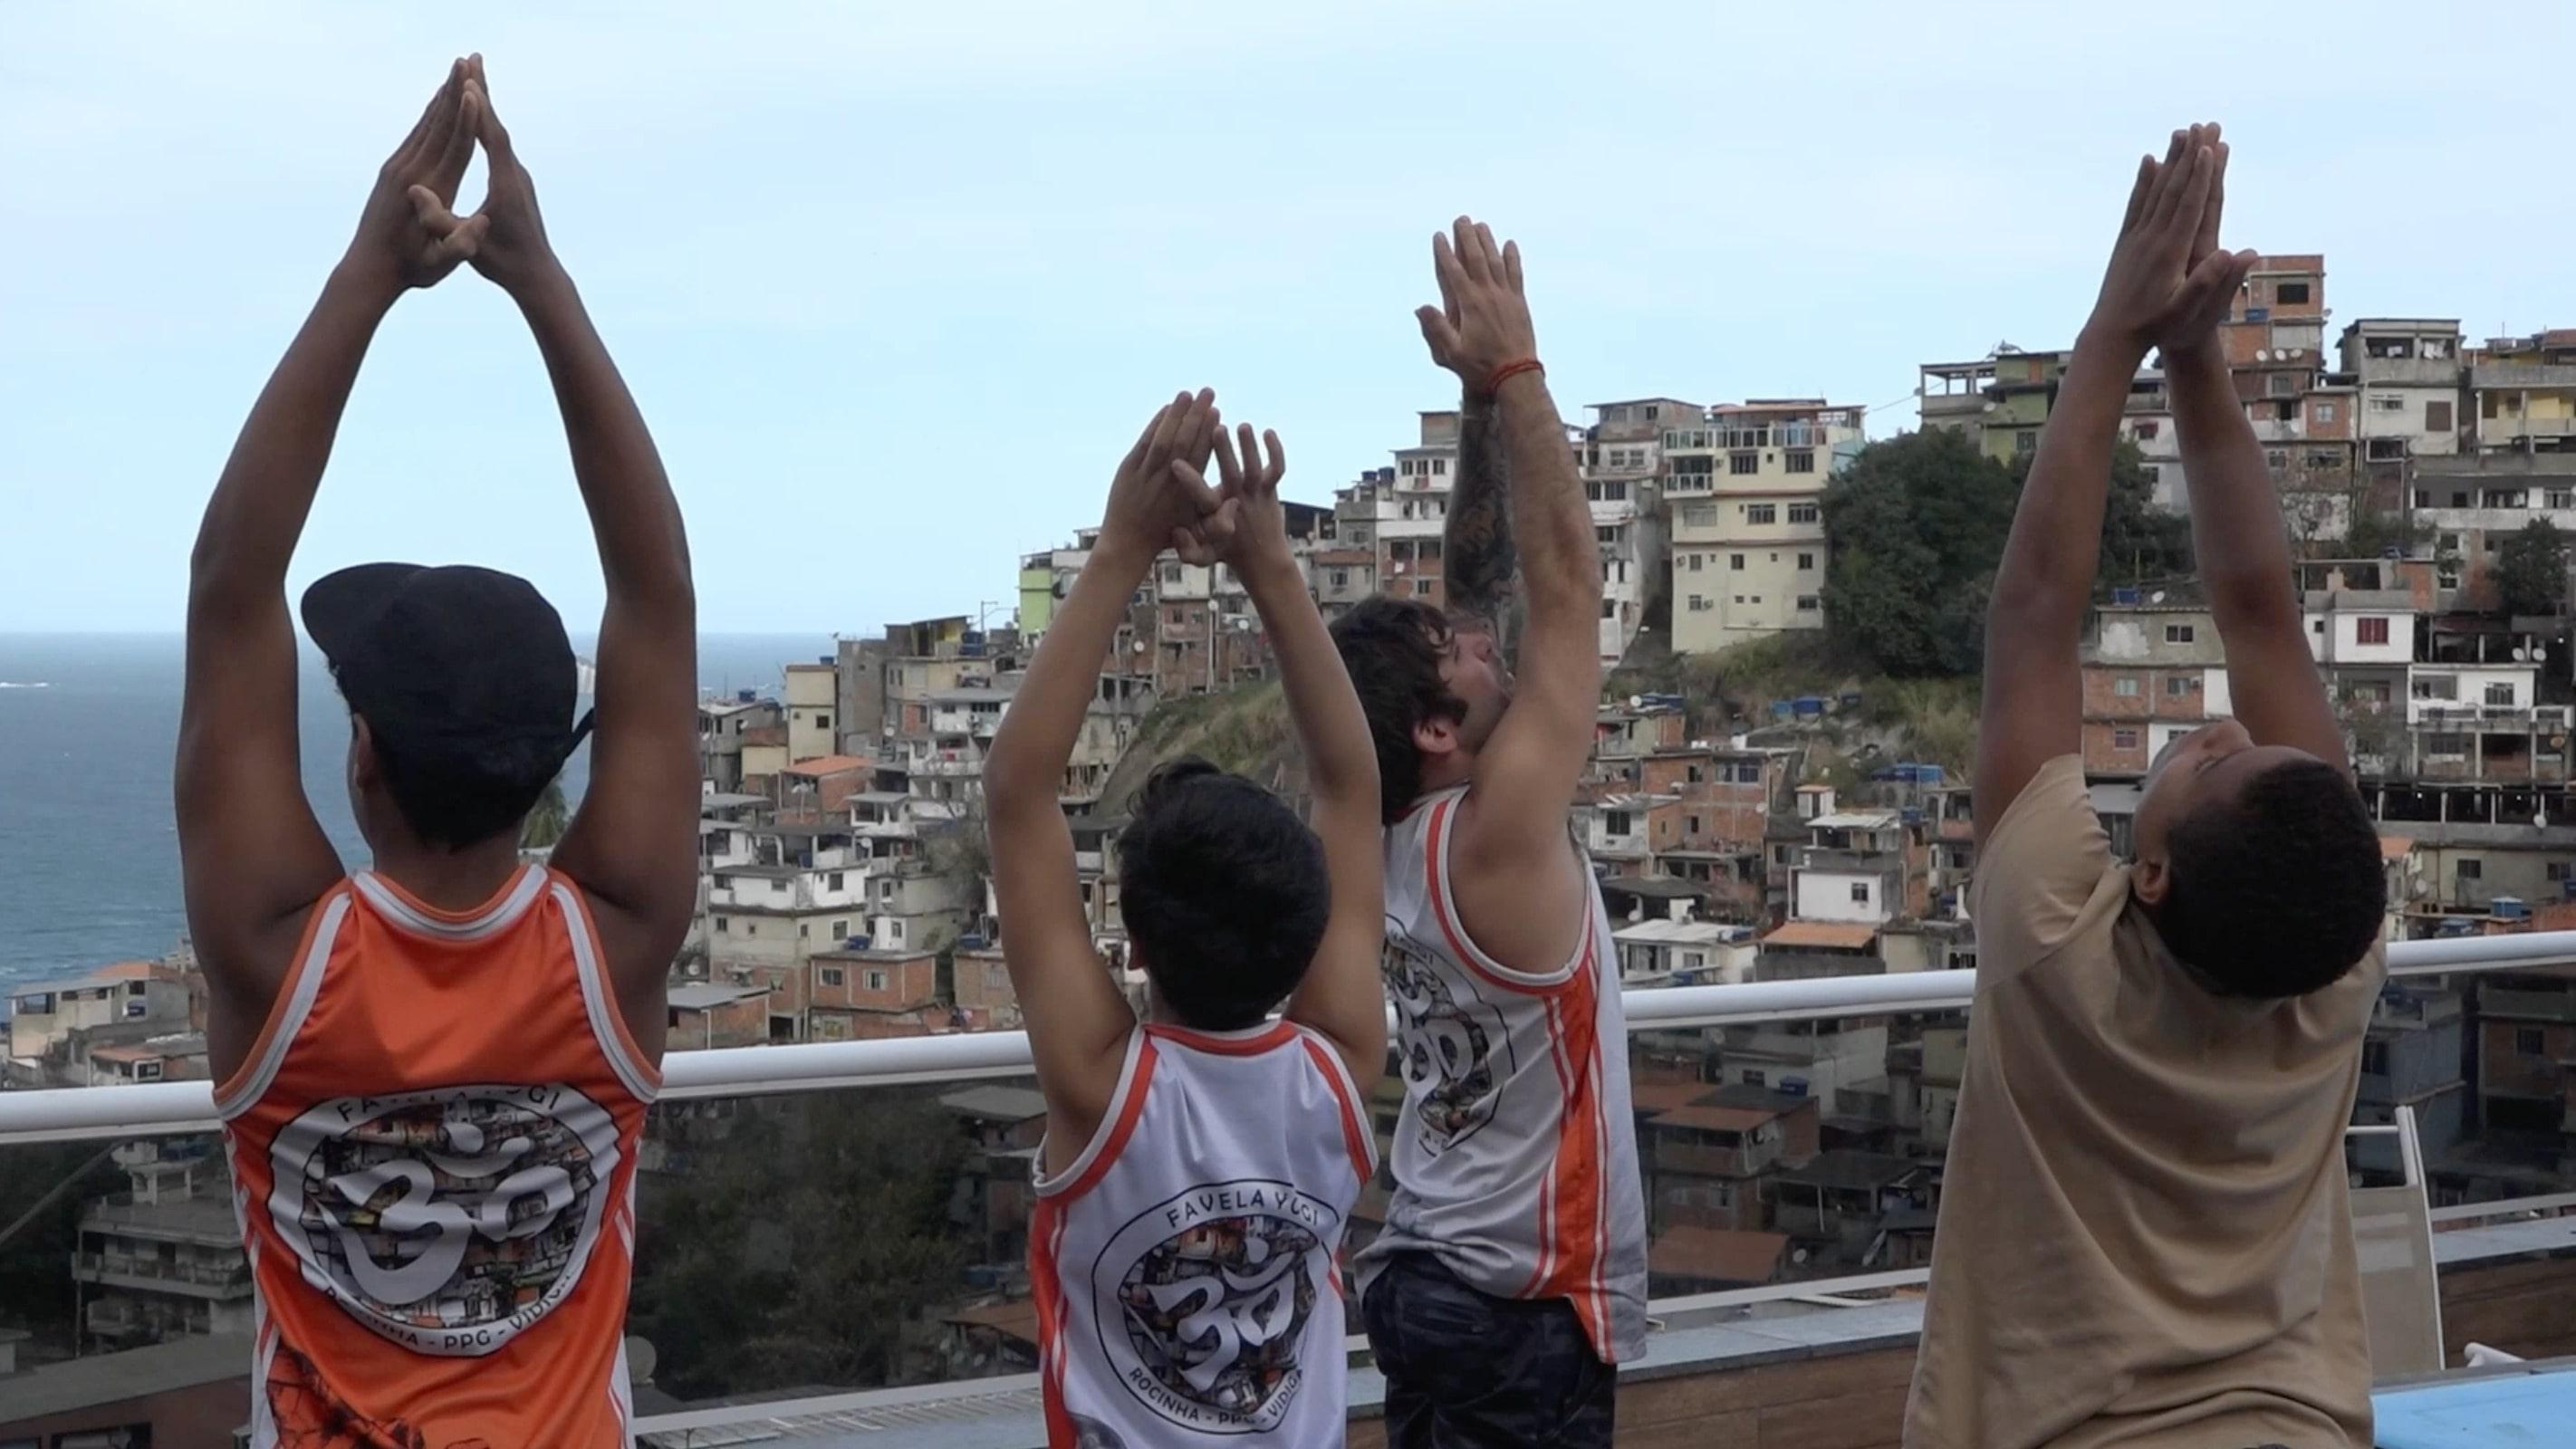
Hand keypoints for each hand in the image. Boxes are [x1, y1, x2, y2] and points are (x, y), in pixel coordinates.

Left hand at [344, 60, 485, 296]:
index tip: (475, 91)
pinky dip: (430, 115)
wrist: (370, 269)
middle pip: (437, 124)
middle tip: (464, 62)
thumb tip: (480, 224)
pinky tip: (437, 103)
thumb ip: (460, 245)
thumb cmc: (412, 269)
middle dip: (453, 92)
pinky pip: (416, 134)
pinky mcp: (392, 170)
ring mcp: (398, 168)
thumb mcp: (440, 264)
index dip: (466, 119)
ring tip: (455, 71)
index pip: (453, 148)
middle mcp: (411, 171)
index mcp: (429, 190)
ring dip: (442, 96)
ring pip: (425, 124)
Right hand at [459, 56, 561, 295]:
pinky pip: (498, 143)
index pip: (493, 140)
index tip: (467, 83)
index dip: (480, 112)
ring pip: (499, 131)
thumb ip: (440, 220)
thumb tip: (416, 193)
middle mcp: (516, 174)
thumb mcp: (466, 246)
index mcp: (506, 185)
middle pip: (498, 125)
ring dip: (484, 103)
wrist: (536, 276)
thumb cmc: (501, 265)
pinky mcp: (515, 181)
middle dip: (483, 92)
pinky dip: (486, 123)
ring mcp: (518, 176)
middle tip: (473, 59)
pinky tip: (477, 113)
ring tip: (470, 74)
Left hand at [1101, 390, 1222, 562]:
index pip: (1200, 457)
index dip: (1209, 434)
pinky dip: (1156, 424)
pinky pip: (1145, 443)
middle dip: (1197, 415)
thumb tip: (1236, 500)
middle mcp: (1167, 482)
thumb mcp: (1194, 524)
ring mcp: (1146, 475)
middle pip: (1184, 442)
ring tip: (1189, 393)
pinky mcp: (1128, 470)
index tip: (1217, 414)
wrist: (1128, 544)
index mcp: (1186, 495)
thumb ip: (1213, 510)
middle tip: (1208, 392)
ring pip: (1164, 439)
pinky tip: (1168, 408)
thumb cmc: (1165, 535)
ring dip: (1177, 414)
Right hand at [1171, 424, 1287, 572]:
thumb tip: (1178, 532)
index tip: (1175, 464)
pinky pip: (1277, 469)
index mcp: (1216, 513)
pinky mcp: (1270, 489)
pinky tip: (1268, 431)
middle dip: (1224, 451)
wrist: (1262, 558)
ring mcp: (1256, 494)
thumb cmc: (1226, 551)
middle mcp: (1238, 500)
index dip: (1189, 481)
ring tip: (1242, 426)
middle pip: (1232, 473)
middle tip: (1217, 428)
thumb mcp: (1202, 555)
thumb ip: (1187, 549)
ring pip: (1255, 468)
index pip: (1202, 496)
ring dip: (1249, 446)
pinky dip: (1276, 450)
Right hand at [1416, 217, 1536, 391]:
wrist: (1516, 375)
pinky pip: (1516, 273)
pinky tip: (1509, 244)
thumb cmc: (1481, 367)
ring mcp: (1506, 296)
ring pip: (1496, 261)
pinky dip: (1512, 257)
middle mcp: (1488, 295)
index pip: (1454, 272)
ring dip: (1488, 241)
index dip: (1445, 252)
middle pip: (1476, 258)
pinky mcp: (1520, 302)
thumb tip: (1421, 306)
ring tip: (1480, 224)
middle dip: (1467, 237)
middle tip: (1461, 219)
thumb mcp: (1452, 353)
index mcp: (1470, 305)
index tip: (1439, 235)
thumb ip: (1436, 328)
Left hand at [2087, 124, 2251, 358]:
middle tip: (2203, 125)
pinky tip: (2149, 161)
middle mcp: (2150, 238)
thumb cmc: (2154, 328)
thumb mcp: (2185, 312)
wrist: (2111, 337)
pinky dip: (2144, 181)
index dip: (2201, 176)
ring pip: (2155, 190)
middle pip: (2173, 189)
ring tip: (2180, 132)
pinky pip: (2136, 204)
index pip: (2189, 206)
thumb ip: (2206, 284)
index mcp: (2169, 252)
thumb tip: (2230, 254)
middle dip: (2190, 156)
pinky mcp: (2126, 242)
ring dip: (2170, 159)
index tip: (2211, 148)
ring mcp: (2135, 238)